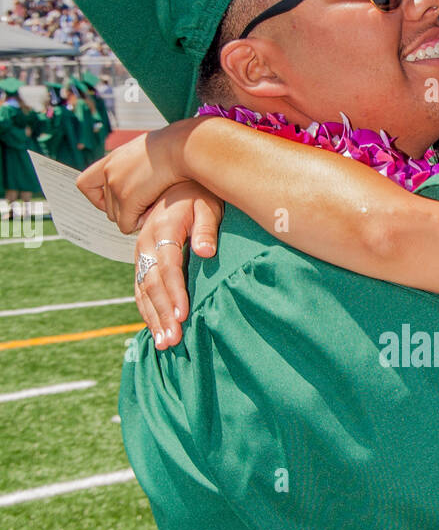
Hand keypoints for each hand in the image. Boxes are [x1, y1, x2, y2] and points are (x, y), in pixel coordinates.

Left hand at [76, 118, 194, 232]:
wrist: (180, 148)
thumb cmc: (173, 149)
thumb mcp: (148, 152)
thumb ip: (138, 165)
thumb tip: (144, 178)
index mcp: (111, 159)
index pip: (84, 184)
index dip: (98, 197)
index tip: (116, 197)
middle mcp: (108, 172)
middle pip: (107, 208)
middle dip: (125, 211)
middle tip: (146, 204)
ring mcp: (115, 185)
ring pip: (117, 218)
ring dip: (133, 217)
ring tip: (153, 204)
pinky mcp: (127, 198)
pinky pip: (126, 225)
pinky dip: (138, 224)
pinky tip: (153, 212)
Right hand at [134, 183, 223, 347]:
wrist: (176, 184)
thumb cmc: (198, 196)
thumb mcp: (207, 204)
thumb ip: (206, 228)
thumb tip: (205, 251)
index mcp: (162, 230)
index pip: (168, 267)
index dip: (174, 292)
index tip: (183, 315)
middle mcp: (145, 244)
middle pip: (152, 284)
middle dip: (162, 314)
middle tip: (173, 340)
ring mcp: (141, 254)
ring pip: (143, 291)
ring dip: (153, 319)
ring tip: (165, 344)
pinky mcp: (141, 262)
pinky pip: (140, 290)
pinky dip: (147, 312)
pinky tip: (156, 332)